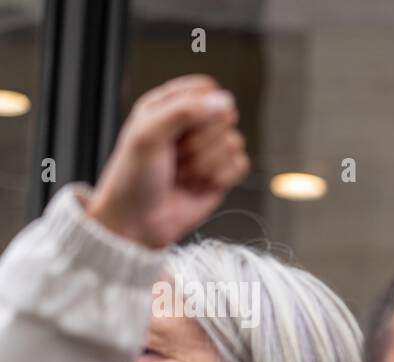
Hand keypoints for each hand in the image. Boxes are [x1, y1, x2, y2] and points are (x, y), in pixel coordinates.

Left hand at [86, 74, 249, 248]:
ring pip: (233, 142)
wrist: (140, 222)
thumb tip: (225, 101)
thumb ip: (185, 111)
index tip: (178, 128)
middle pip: (223, 117)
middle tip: (175, 157)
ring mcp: (209, 150)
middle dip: (200, 142)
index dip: (199, 109)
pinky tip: (199, 184)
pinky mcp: (223, 174)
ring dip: (207, 164)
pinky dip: (221, 178)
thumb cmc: (134, 178)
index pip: (205, 90)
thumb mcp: (148, 135)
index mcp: (168, 106)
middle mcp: (191, 126)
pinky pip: (241, 164)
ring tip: (183, 174)